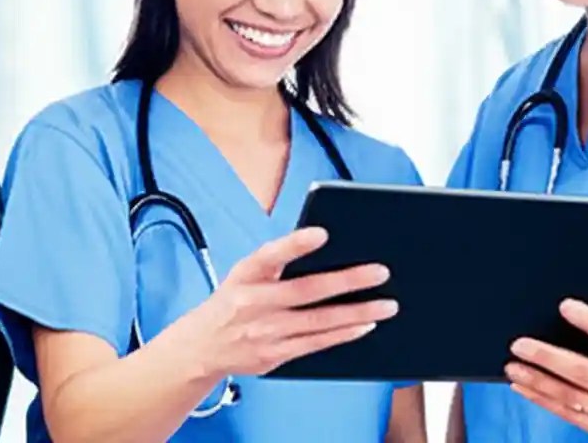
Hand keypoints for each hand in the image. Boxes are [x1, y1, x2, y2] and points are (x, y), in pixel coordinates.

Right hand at [177, 227, 396, 379]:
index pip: (270, 255)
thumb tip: (327, 247)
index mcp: (246, 274)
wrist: (201, 347)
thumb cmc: (233, 302)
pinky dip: (343, 334)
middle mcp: (254, 302)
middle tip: (380, 272)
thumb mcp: (244, 275)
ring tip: (386, 304)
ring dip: (357, 312)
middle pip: (306, 290)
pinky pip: (316, 343)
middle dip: (347, 281)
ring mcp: (265, 331)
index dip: (295, 244)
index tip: (322, 233)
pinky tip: (365, 324)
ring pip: (319, 321)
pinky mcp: (275, 355)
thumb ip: (278, 263)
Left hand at [505, 299, 587, 438]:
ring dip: (537, 382)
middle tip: (518, 345)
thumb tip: (559, 312)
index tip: (564, 305)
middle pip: (586, 374)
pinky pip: (568, 415)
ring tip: (512, 368)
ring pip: (572, 399)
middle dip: (548, 358)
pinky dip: (541, 399)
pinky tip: (522, 387)